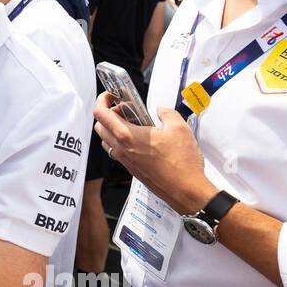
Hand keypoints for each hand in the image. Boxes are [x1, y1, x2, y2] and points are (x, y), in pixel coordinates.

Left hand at [93, 92, 213, 214]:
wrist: (186, 191)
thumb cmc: (182, 163)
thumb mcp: (179, 128)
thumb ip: (167, 113)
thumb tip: (161, 110)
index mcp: (128, 136)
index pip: (101, 114)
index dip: (102, 100)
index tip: (111, 95)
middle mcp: (121, 149)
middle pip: (100, 126)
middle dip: (108, 113)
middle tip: (126, 109)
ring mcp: (124, 161)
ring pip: (106, 140)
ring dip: (113, 128)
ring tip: (134, 124)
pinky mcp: (131, 169)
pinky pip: (116, 151)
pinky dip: (121, 141)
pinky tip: (141, 139)